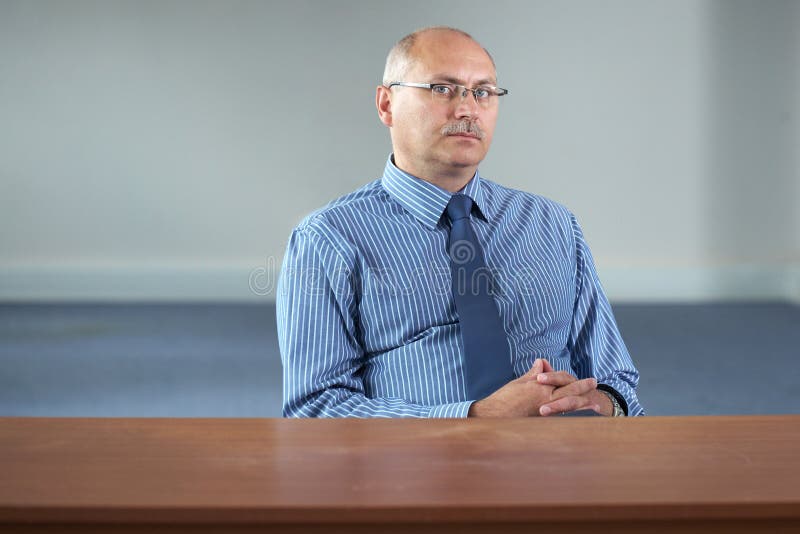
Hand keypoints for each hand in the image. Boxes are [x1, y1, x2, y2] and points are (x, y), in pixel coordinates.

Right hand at [468, 359, 599, 416]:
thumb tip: (542, 362)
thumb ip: (533, 373)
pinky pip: (564, 419)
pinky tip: (581, 419)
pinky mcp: (544, 424)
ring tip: (595, 406)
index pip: (560, 380)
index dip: (569, 378)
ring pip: (570, 407)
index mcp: (540, 388)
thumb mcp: (519, 382)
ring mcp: (546, 414)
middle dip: (583, 388)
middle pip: (570, 392)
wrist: (494, 417)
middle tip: (594, 383)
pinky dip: (574, 418)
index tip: (586, 380)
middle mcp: (546, 401)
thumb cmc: (503, 400)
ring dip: (584, 406)